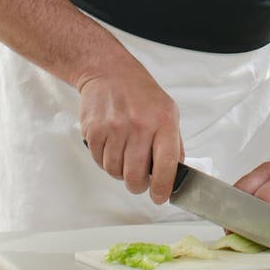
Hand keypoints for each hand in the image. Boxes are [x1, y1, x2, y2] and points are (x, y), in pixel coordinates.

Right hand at [79, 51, 183, 204]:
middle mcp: (139, 125)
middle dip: (137, 185)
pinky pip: (99, 161)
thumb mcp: (169, 111)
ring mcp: (115, 127)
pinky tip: (111, 144)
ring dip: (119, 170)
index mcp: (163, 121)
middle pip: (135, 176)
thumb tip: (175, 175)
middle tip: (138, 181)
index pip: (166, 165)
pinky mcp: (94, 129)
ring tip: (123, 153)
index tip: (159, 197)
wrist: (110, 72)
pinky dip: (105, 159)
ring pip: (115, 172)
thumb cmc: (142, 93)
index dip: (162, 188)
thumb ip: (173, 144)